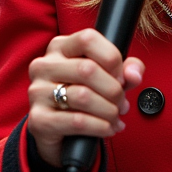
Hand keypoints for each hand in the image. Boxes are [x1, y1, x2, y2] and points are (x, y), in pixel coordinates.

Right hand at [27, 28, 144, 167]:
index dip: (112, 58)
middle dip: (114, 90)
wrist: (58, 133)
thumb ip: (126, 70)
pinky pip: (77, 121)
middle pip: (88, 69)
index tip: (121, 77)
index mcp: (59, 47)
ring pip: (83, 96)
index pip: (88, 39)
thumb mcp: (107, 78)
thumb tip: (134, 74)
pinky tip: (108, 129)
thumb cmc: (83, 98)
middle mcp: (44, 65)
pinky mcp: (38, 119)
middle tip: (122, 103)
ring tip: (116, 117)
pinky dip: (100, 127)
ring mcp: (37, 92)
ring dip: (109, 111)